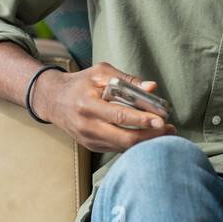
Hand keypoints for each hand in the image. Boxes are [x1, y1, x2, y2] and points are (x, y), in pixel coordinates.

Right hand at [33, 62, 175, 153]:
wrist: (53, 100)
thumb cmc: (81, 83)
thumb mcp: (100, 73)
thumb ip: (127, 80)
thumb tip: (152, 87)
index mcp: (87, 104)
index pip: (119, 116)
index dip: (142, 119)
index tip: (161, 119)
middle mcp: (87, 125)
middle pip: (124, 138)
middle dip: (150, 136)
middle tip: (170, 129)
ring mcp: (88, 139)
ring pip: (123, 147)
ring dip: (146, 142)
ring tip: (166, 133)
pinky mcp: (91, 146)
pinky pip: (118, 148)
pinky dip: (135, 144)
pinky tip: (149, 137)